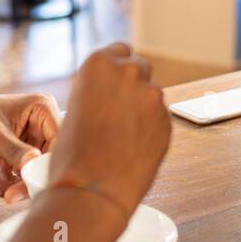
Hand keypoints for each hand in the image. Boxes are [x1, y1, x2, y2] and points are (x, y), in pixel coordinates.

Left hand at [0, 92, 59, 202]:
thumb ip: (14, 150)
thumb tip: (35, 162)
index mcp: (41, 109)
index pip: (58, 140)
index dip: (48, 163)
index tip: (34, 183)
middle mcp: (41, 125)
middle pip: (48, 160)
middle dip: (29, 180)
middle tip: (11, 197)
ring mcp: (30, 143)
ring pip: (35, 173)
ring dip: (15, 186)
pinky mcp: (18, 158)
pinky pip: (22, 178)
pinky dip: (8, 185)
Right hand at [49, 43, 170, 219]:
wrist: (92, 190)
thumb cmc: (73, 155)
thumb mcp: (75, 108)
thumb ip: (98, 90)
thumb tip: (111, 92)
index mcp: (100, 63)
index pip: (119, 51)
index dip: (117, 68)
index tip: (115, 82)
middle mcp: (129, 72)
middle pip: (139, 68)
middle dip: (133, 84)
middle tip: (119, 110)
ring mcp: (152, 96)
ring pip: (151, 95)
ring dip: (142, 108)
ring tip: (122, 136)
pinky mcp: (167, 120)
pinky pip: (160, 118)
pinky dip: (151, 128)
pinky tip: (133, 148)